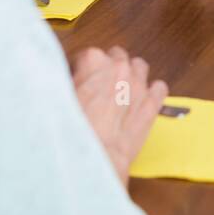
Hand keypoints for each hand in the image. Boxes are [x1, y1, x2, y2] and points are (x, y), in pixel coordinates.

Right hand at [71, 46, 168, 185]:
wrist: (94, 158)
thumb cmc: (71, 130)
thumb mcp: (54, 98)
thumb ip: (61, 82)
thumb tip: (63, 80)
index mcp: (93, 61)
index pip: (85, 56)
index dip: (79, 71)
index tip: (75, 83)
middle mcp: (119, 67)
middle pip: (115, 56)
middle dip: (106, 69)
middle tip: (96, 89)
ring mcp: (139, 84)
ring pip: (139, 66)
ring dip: (130, 75)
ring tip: (119, 92)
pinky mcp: (152, 104)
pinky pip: (159, 87)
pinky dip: (152, 92)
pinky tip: (141, 102)